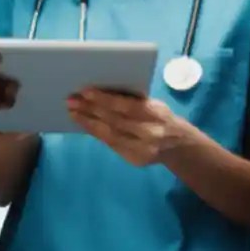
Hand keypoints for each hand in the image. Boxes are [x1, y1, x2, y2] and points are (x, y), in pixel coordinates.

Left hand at [67, 88, 193, 166]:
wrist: (178, 144)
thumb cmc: (159, 116)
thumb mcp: (153, 104)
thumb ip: (133, 100)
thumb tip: (101, 90)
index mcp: (155, 114)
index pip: (127, 106)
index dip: (105, 99)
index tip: (85, 91)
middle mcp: (150, 133)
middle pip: (115, 121)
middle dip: (91, 110)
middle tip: (71, 100)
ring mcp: (142, 150)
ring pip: (110, 135)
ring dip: (88, 122)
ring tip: (73, 112)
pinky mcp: (135, 160)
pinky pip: (111, 144)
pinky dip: (96, 133)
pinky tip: (84, 124)